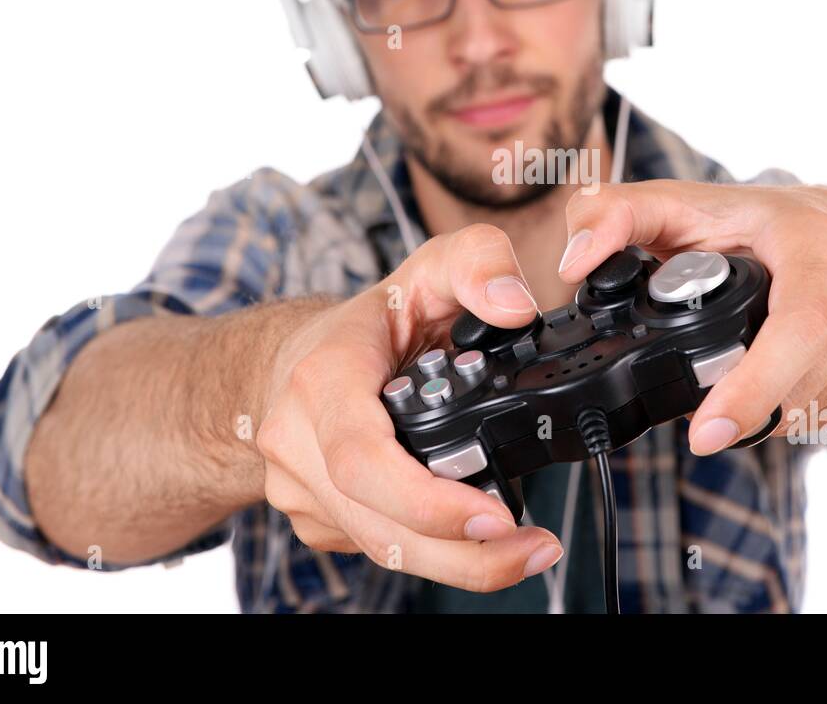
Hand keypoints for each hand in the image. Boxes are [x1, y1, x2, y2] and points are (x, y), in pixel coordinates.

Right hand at [255, 225, 563, 590]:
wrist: (292, 357)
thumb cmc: (369, 320)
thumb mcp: (428, 268)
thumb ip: (479, 262)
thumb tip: (515, 307)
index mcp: (323, 379)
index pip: (363, 458)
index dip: (428, 500)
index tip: (495, 516)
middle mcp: (298, 440)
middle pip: (379, 524)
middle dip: (463, 554)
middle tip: (534, 549)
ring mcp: (299, 487)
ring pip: (381, 547)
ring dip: (458, 563)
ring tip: (526, 552)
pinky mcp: (316, 517)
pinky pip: (377, 546)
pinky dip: (433, 551)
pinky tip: (477, 541)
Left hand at [556, 180, 826, 454]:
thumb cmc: (764, 223)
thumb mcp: (685, 204)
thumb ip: (615, 216)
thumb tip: (574, 263)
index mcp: (820, 243)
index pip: (799, 325)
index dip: (753, 385)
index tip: (705, 431)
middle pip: (797, 384)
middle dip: (743, 405)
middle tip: (703, 416)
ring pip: (808, 408)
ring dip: (763, 406)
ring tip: (743, 368)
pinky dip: (791, 406)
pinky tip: (781, 370)